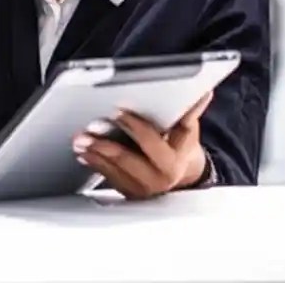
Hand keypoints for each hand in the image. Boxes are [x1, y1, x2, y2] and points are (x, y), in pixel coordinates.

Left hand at [73, 92, 212, 199]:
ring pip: (114, 170)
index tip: (118, 111)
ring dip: (95, 153)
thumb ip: (189, 113)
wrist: (181, 176)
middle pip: (129, 159)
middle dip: (107, 144)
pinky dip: (94, 162)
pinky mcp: (129, 193)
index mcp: (176, 159)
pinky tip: (83, 152)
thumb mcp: (187, 131)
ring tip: (80, 139)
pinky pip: (108, 177)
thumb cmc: (180, 147)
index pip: (153, 143)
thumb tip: (204, 92)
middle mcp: (160, 177)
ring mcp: (144, 188)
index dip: (137, 127)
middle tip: (90, 128)